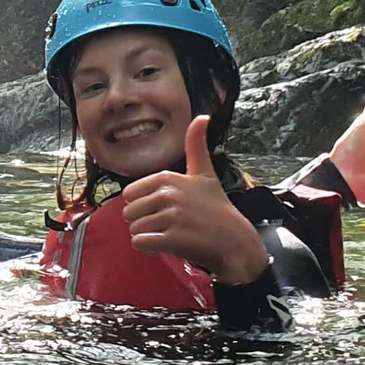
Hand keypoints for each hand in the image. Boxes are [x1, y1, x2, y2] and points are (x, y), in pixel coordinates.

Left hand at [118, 115, 268, 285]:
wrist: (235, 241)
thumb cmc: (216, 208)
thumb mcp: (205, 173)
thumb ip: (196, 145)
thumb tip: (203, 116)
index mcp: (168, 178)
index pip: (129, 194)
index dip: (143, 204)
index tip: (164, 208)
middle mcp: (168, 195)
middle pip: (129, 212)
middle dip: (144, 221)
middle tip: (169, 224)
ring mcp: (170, 217)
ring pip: (134, 228)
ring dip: (148, 235)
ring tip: (171, 234)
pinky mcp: (172, 239)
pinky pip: (140, 243)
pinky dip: (149, 248)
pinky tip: (167, 245)